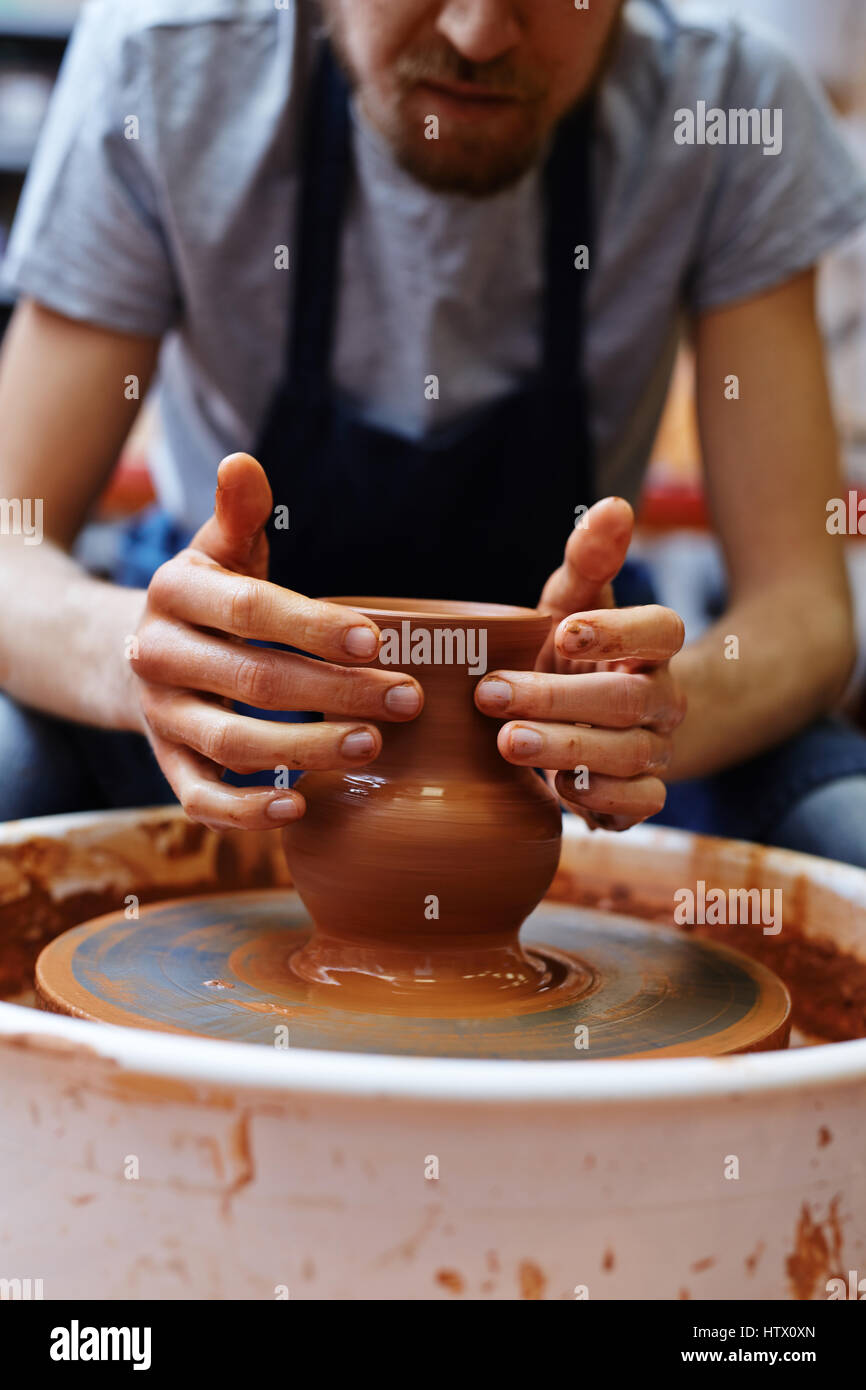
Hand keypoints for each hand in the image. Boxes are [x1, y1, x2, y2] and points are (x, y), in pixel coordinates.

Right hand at [130, 453, 422, 829]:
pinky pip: (200, 800)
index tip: (378, 643)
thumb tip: (245, 463)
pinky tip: (302, 807)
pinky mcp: (165, 765)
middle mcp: (157, 654)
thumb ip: (237, 514)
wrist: (129, 651)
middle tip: (407, 700)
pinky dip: (247, 813)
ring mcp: (159, 715)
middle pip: (253, 680)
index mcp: (174, 591)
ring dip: (306, 750)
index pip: (249, 609)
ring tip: (373, 745)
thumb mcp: (218, 550)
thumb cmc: (206, 597)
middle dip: (337, 693)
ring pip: (232, 744)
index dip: (315, 627)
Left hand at [475, 497, 685, 830]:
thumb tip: (613, 505)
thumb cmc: (572, 651)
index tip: (564, 630)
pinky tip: (554, 789)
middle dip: (558, 698)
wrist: (587, 720)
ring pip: (627, 755)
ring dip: (564, 748)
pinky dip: (597, 800)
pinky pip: (638, 805)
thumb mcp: (572, 602)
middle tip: (493, 694)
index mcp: (650, 647)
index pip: (661, 631)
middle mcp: (662, 699)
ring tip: (506, 742)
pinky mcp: (641, 797)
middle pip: (627, 700)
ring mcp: (655, 750)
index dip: (618, 632)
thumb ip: (589, 558)